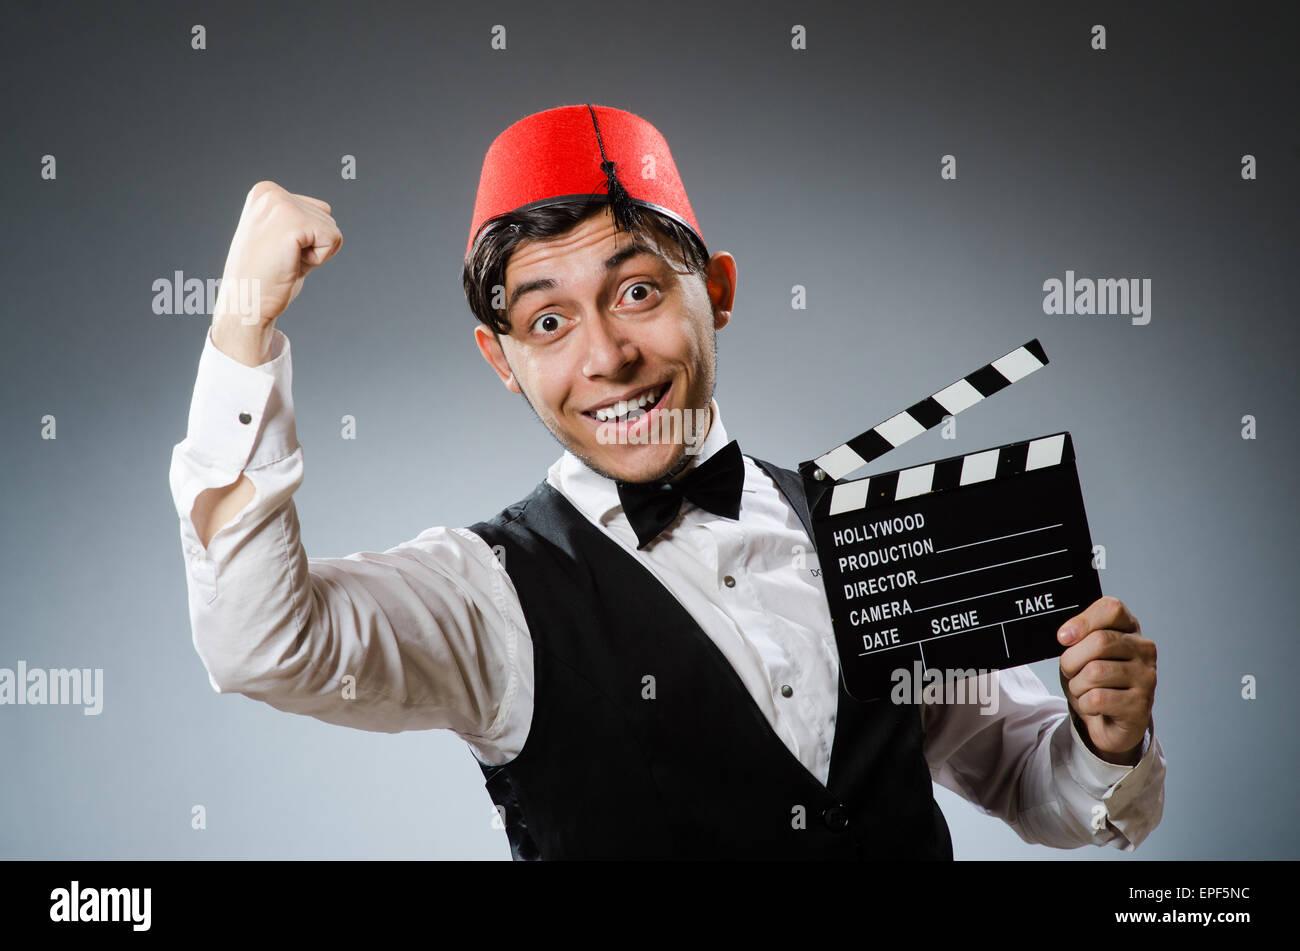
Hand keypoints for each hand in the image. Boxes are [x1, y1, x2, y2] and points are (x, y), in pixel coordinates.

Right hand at [212, 180, 342, 328]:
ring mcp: (281, 204)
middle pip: (328, 217)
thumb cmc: (264, 277)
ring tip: (285, 261)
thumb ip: (298, 218)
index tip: (280, 250)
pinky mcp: (293, 222)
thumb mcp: (279, 236)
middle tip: (282, 259)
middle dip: (313, 245)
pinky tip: (291, 263)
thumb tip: (326, 209)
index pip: (318, 209)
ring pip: (332, 229)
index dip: (308, 239)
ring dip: (316, 253)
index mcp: (265, 192)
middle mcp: (271, 192)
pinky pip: (332, 239)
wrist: (245, 304)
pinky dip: (319, 259)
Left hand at [1057, 596, 1155, 765]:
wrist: (1112, 721)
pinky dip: (1084, 704)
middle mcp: (1143, 649)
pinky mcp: (1140, 705)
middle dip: (1072, 660)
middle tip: (1070, 671)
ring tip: (1084, 690)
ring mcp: (1146, 677)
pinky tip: (1094, 706)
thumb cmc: (1096, 681)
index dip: (1082, 621)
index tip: (1064, 638)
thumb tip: (1066, 635)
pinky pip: (1097, 699)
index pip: (1111, 609)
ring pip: (1095, 672)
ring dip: (1077, 685)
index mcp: (1129, 629)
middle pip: (1099, 641)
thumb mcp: (1083, 653)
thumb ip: (1078, 637)